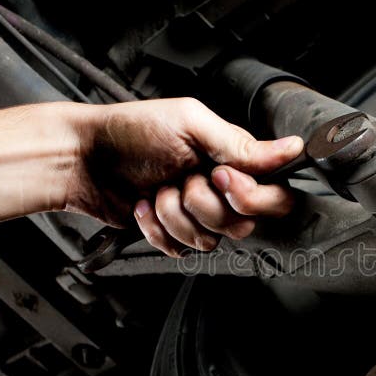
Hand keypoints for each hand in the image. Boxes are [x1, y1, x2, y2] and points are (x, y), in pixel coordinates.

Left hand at [65, 98, 303, 255]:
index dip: (250, 195)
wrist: (83, 158)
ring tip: (157, 189)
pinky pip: (181, 250)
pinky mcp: (172, 234)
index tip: (219, 175)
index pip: (274, 195)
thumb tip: (292, 147)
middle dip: (205, 204)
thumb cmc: (132, 131)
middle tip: (182, 179)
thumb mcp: (191, 125)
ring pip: (210, 240)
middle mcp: (221, 191)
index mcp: (234, 161)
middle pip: (243, 223)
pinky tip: (145, 205)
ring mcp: (197, 214)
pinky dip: (157, 229)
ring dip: (176, 214)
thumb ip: (243, 144)